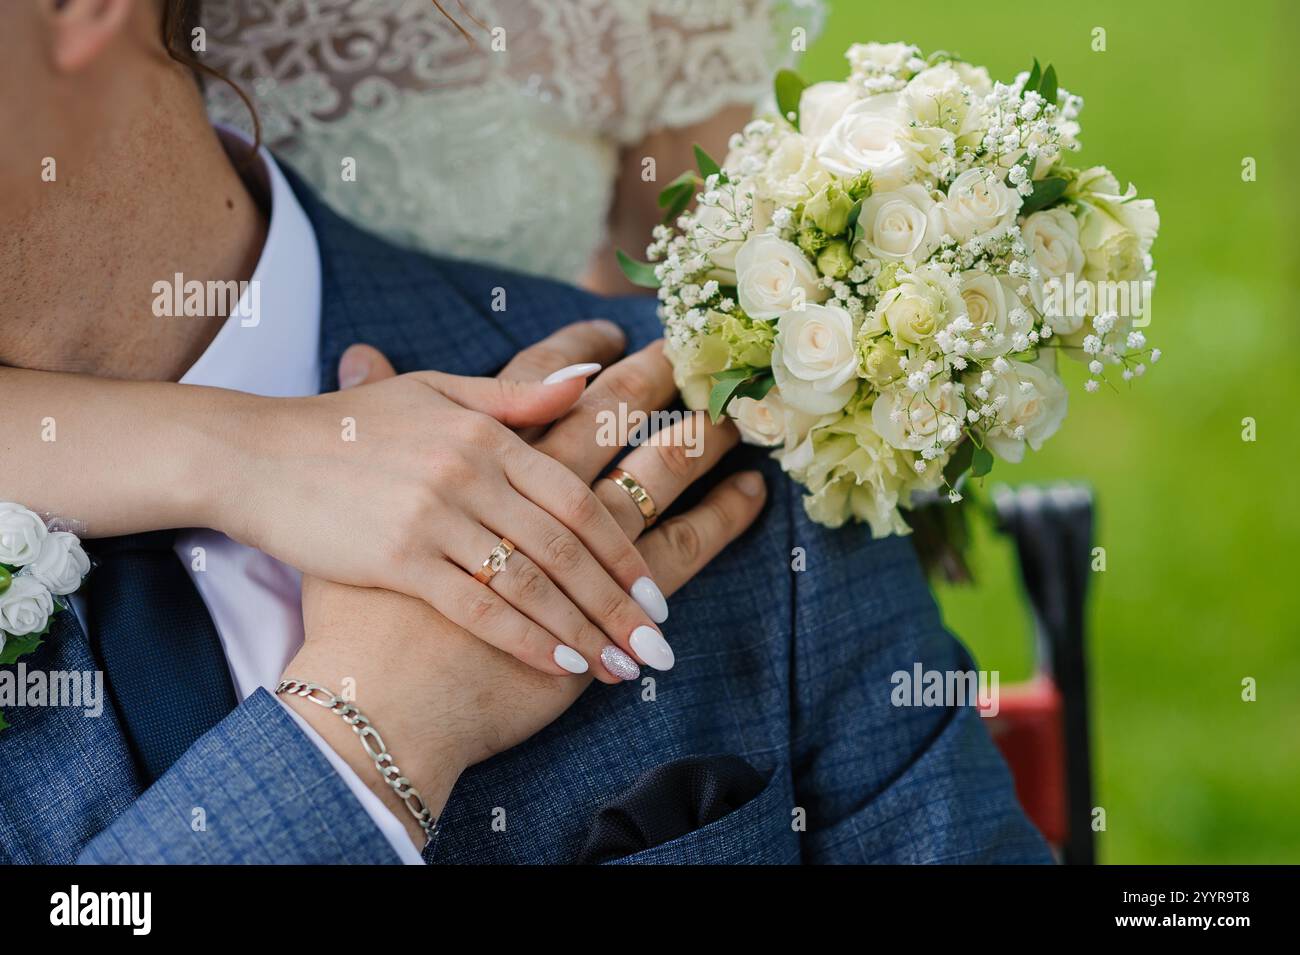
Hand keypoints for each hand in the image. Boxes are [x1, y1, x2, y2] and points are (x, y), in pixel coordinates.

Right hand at [211, 326, 670, 679]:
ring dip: (582, 629)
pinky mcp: (395, 558)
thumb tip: (588, 380)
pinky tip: (559, 666)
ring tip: (621, 666)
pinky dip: (524, 639)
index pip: (573, 495)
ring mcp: (432, 516)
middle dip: (617, 600)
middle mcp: (468, 471)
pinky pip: (477, 607)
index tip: (653, 589)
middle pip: (564, 545)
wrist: (252, 455)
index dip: (619, 547)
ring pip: (529, 582)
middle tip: (656, 641)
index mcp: (484, 432)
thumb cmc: (346, 425)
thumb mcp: (434, 391)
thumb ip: (515, 394)